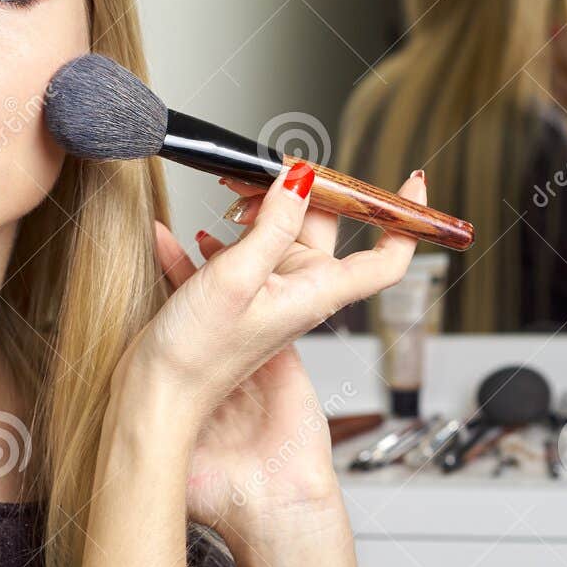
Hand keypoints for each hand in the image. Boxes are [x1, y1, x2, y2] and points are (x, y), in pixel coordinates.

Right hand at [120, 163, 426, 536]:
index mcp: (317, 292)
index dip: (405, 220)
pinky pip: (236, 252)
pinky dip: (212, 240)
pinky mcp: (239, 294)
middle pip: (321, 225)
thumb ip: (274, 224)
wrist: (156, 395)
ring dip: (251, 210)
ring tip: (222, 198)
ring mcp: (270, 292)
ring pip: (277, 230)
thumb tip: (303, 179)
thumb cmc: (197, 354)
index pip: (385, 258)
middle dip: (296, 190)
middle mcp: (301, 291)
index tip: (411, 183)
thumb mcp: (238, 276)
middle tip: (263, 171)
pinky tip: (177, 234)